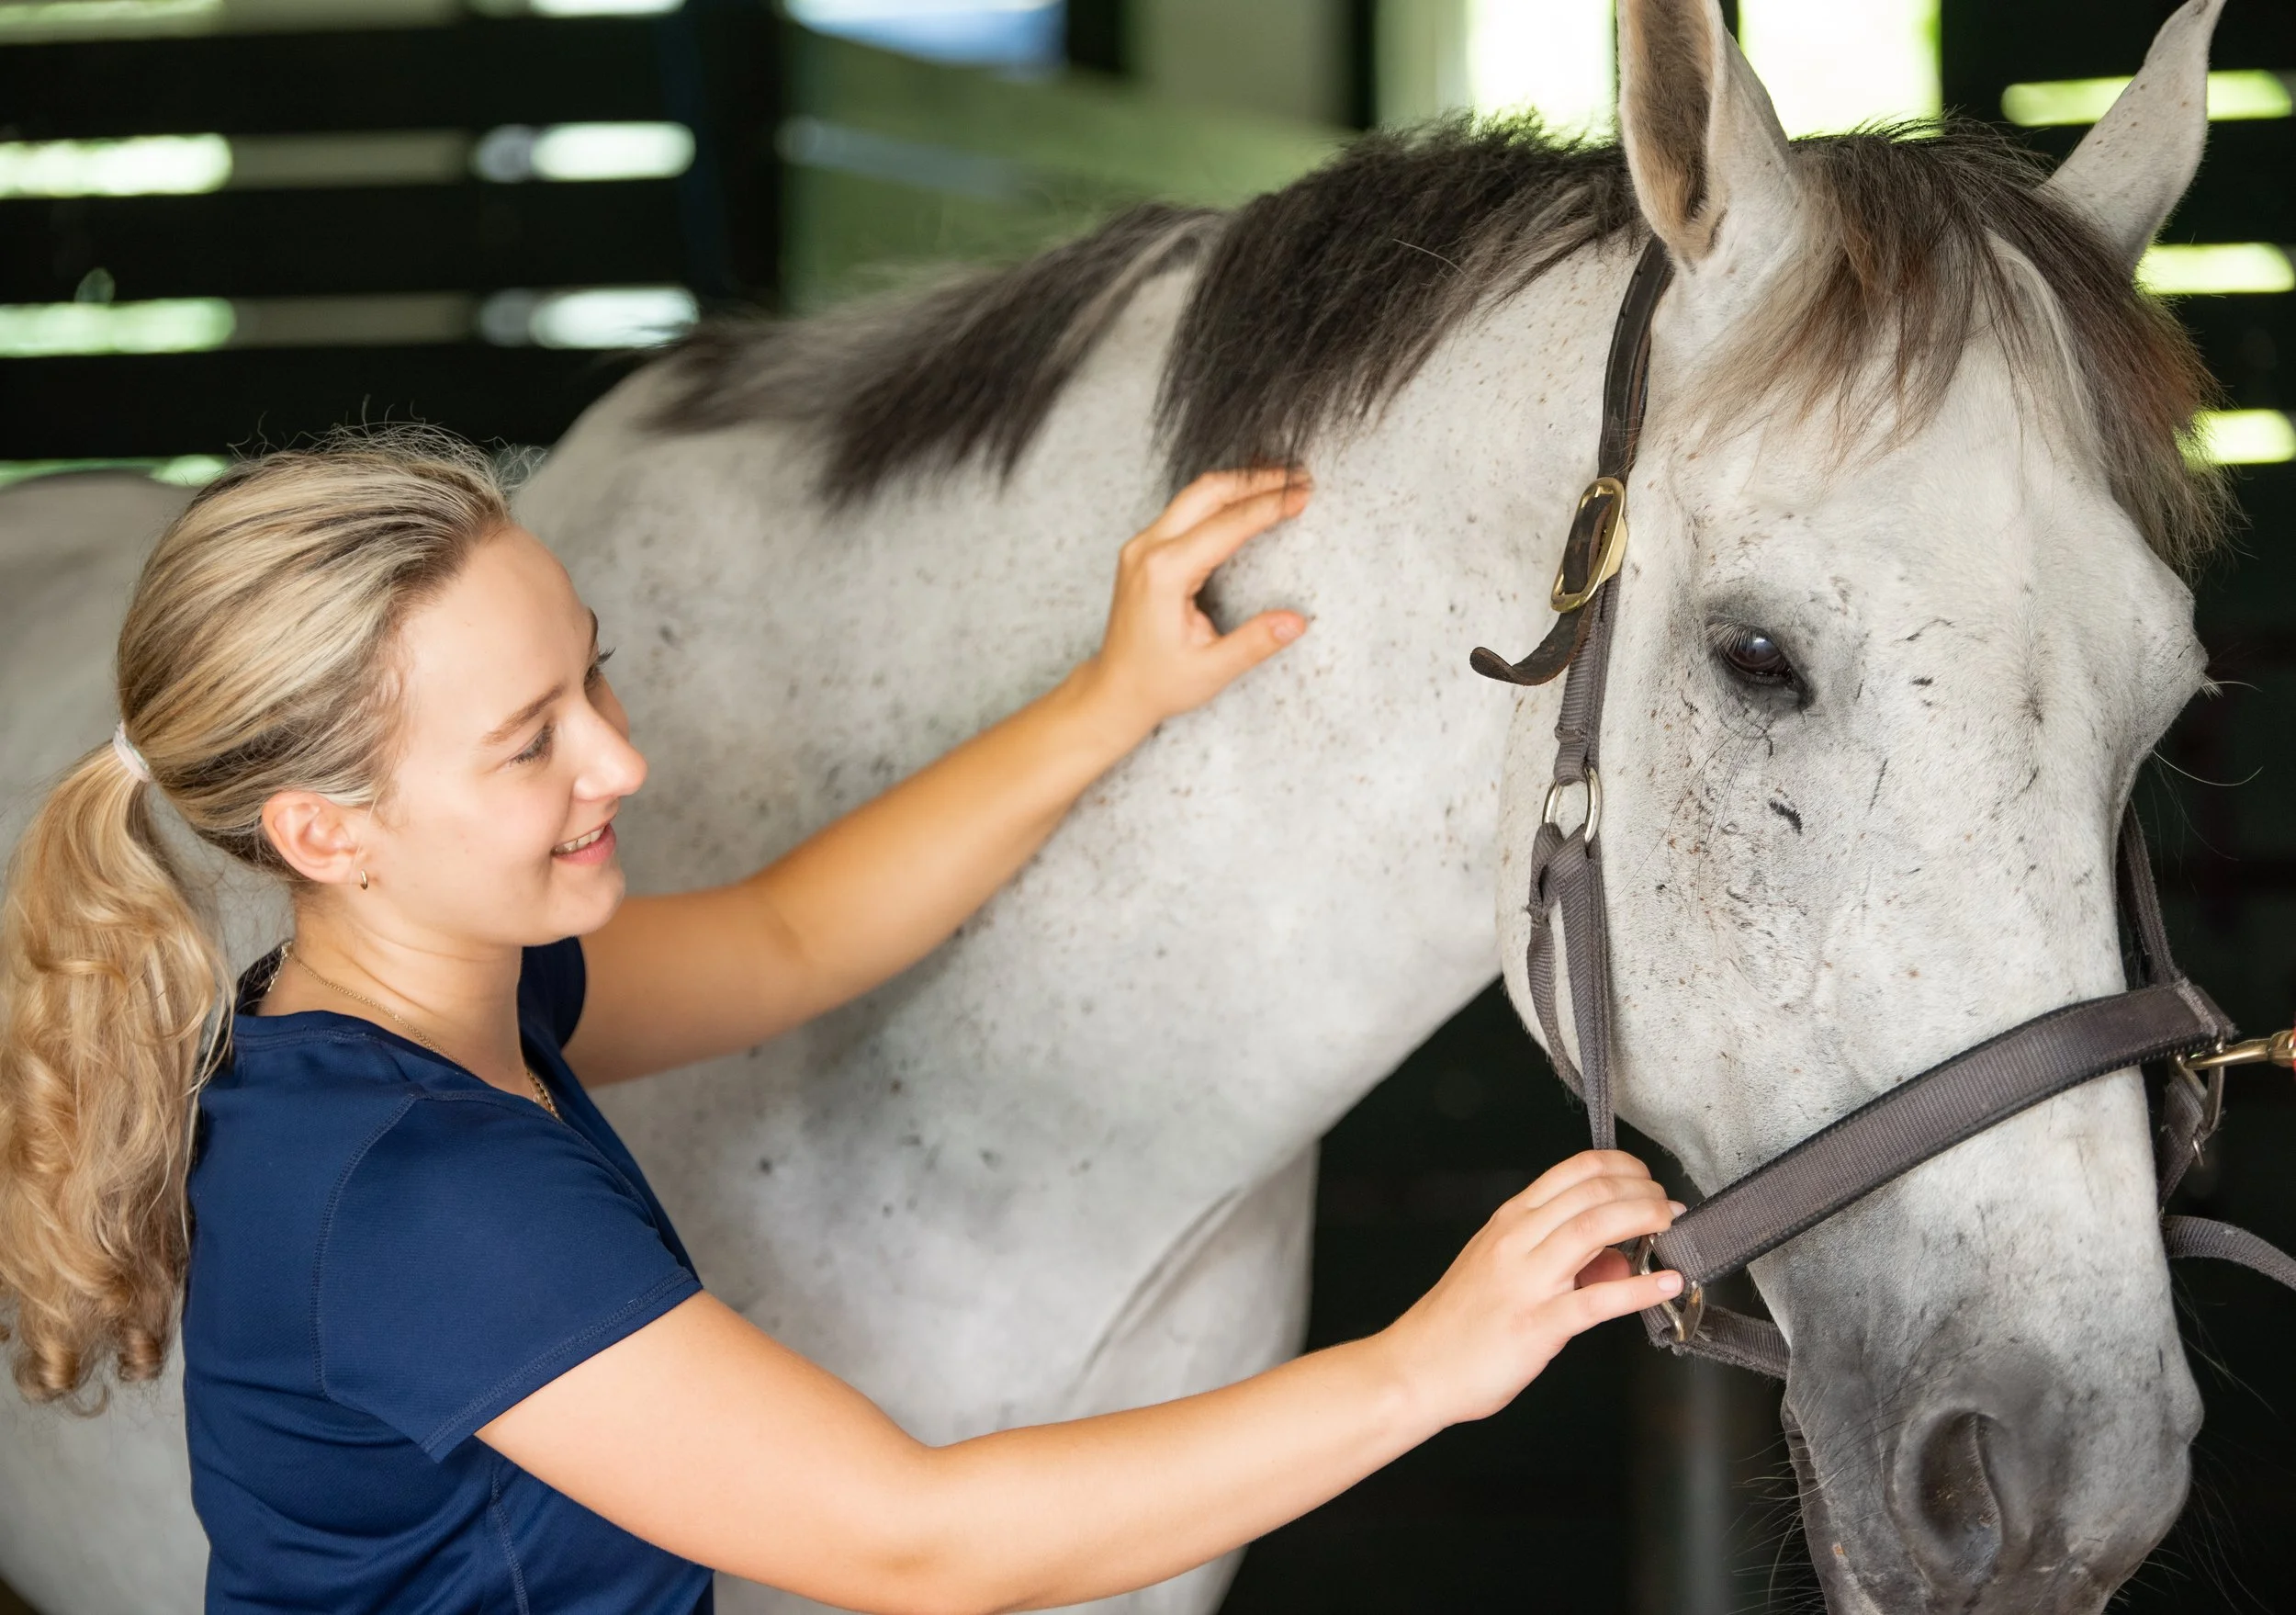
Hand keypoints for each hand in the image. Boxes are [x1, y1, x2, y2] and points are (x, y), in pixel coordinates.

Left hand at [1075, 467, 1311, 736]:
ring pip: (1195, 495)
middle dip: (1257, 480)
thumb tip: (1297, 621)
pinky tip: (1248, 500)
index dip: (1269, 506)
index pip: (1227, 525)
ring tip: (1281, 483)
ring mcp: (1141, 545)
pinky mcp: (1144, 549)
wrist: (1114, 688)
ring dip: (1240, 484)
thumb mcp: (1210, 670)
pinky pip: (1185, 509)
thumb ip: (1254, 643)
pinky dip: (1221, 499)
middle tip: (1298, 478)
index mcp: (1164, 573)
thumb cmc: (1157, 682)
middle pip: (1208, 492)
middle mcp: (1147, 549)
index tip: (1303, 495)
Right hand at [1376, 1151, 1682, 1427]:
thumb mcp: (1500, 1269)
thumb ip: (1557, 1257)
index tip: (1645, 1176)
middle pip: (1590, 1193)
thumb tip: (1616, 1258)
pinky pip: (1596, 1300)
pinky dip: (1638, 1289)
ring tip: (1671, 1224)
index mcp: (1509, 1222)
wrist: (1417, 1369)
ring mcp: (1527, 1281)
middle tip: (1667, 1204)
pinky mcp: (1537, 1324)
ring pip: (1592, 1228)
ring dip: (1642, 1219)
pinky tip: (1667, 1284)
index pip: (1572, 1172)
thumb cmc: (1457, 1323)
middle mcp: (1517, 1241)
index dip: (1621, 1166)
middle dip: (1641, 1190)